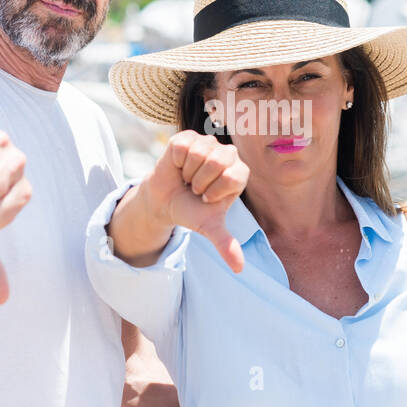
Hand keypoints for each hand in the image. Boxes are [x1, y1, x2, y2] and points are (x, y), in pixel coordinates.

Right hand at [137, 130, 248, 271]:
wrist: (167, 201)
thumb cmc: (193, 210)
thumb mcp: (209, 227)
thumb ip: (226, 244)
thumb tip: (239, 269)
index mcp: (240, 173)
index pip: (232, 177)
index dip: (214, 192)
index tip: (207, 198)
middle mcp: (228, 154)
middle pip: (216, 162)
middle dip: (200, 182)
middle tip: (196, 188)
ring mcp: (209, 143)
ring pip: (199, 154)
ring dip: (187, 173)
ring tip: (187, 178)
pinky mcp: (188, 137)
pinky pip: (183, 147)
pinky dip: (176, 162)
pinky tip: (178, 167)